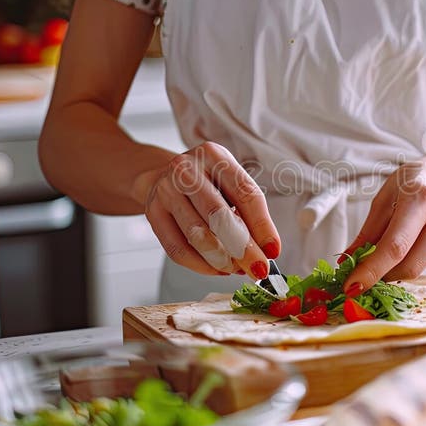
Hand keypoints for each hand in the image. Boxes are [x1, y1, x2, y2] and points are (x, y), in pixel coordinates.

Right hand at [134, 142, 279, 278]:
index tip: (273, 251)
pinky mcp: (152, 212)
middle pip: (218, 214)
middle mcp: (187, 169)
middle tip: (258, 269)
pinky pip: (176, 248)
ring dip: (221, 259)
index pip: (244, 193)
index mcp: (215, 156)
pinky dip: (200, 265)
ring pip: (196, 234)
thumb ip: (248, 214)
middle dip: (242, 248)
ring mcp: (166, 190)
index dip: (262, 226)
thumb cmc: (207, 184)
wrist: (163, 176)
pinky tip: (216, 269)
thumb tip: (266, 252)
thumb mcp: (230, 186)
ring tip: (236, 269)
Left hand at [342, 159, 425, 295]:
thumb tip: (348, 261)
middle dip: (384, 275)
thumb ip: (367, 232)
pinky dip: (416, 257)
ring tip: (399, 241)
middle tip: (367, 272)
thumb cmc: (413, 181)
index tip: (352, 287)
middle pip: (410, 265)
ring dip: (400, 265)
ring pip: (420, 267)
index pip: (395, 246)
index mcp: (421, 198)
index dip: (372, 270)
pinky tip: (419, 236)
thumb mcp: (384, 197)